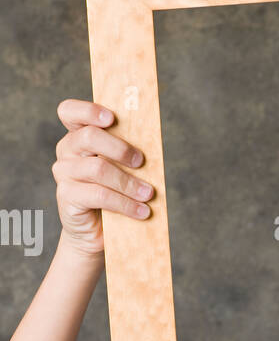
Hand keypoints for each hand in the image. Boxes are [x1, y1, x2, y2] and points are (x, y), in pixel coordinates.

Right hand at [52, 100, 151, 257]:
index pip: (69, 112)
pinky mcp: (66, 197)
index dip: (88, 111)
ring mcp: (64, 173)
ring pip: (98, 168)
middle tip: (141, 162)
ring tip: (148, 194)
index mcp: (78, 135)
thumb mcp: (123, 168)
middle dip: (120, 148)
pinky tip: (142, 211)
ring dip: (129, 182)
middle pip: (89, 137)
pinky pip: (99, 195)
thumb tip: (152, 148)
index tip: (112, 118)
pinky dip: (125, 203)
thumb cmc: (116, 192)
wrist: (99, 230)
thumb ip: (128, 154)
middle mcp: (66, 150)